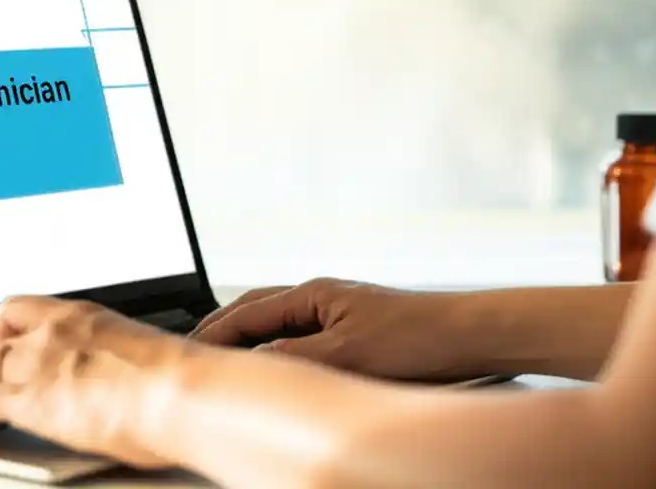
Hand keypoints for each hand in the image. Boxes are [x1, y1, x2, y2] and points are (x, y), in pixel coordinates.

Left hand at [0, 296, 191, 467]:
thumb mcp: (150, 363)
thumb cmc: (188, 386)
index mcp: (83, 318)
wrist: (187, 396)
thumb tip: (137, 387)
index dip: (4, 333)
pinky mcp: (26, 399)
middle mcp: (53, 333)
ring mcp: (36, 363)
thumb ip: (126, 369)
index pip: (23, 311)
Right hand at [192, 278, 481, 380]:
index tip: (188, 352)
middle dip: (219, 327)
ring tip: (222, 355)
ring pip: (273, 319)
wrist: (467, 334)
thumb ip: (296, 355)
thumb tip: (254, 360)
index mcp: (312, 294)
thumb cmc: (417, 337)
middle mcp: (319, 297)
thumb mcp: (348, 353)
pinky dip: (271, 343)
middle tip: (192, 349)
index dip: (212, 333)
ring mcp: (334, 309)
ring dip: (244, 334)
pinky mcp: (348, 326)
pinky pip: (294, 331)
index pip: (245, 313)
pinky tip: (272, 360)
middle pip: (252, 308)